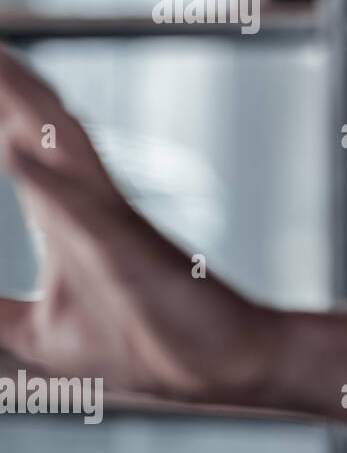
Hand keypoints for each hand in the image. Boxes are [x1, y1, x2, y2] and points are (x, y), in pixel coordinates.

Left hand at [0, 48, 264, 402]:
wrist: (220, 366)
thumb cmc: (141, 342)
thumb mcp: (34, 332)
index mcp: (63, 215)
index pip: (17, 140)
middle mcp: (86, 204)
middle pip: (36, 125)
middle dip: (7, 86)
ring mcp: (109, 224)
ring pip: (61, 148)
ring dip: (24, 102)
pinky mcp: (128, 255)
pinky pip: (86, 214)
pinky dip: (49, 185)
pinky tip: (15, 154)